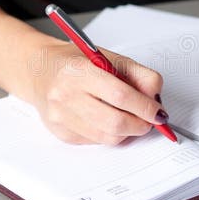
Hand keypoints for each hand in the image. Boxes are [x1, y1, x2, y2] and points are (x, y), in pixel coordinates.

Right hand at [30, 40, 165, 143]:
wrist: (39, 71)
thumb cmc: (75, 63)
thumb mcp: (109, 58)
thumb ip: (139, 74)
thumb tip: (156, 99)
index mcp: (79, 72)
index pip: (120, 95)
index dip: (145, 107)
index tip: (158, 112)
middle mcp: (66, 95)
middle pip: (115, 122)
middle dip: (140, 124)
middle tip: (150, 120)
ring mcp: (61, 118)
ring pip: (108, 137)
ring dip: (127, 131)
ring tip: (130, 118)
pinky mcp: (61, 133)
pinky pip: (97, 142)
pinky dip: (110, 134)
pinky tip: (107, 119)